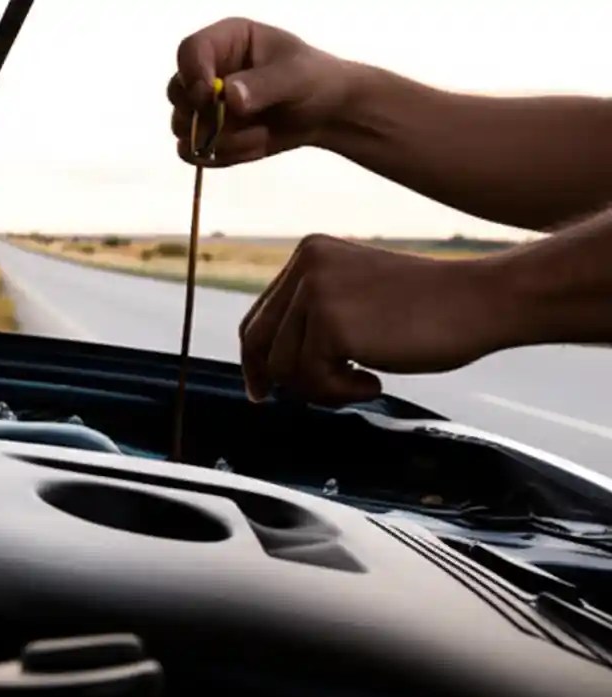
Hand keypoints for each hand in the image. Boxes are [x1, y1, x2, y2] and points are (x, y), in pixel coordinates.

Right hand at [168, 18, 358, 165]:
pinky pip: (196, 152)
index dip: (193, 73)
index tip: (209, 95)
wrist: (326, 113)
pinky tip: (255, 144)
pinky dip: (223, 155)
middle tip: (228, 122)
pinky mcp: (209, 135)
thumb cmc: (314, 80)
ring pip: (182, 127)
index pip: (190, 51)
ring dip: (219, 139)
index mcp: (226, 42)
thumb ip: (264, 85)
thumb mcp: (296, 76)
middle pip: (176, 92)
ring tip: (259, 134)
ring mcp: (205, 106)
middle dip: (199, 113)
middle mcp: (208, 71)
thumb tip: (230, 98)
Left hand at [240, 235, 506, 404]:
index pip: (260, 316)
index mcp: (310, 254)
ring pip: (284, 368)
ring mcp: (316, 292)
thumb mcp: (358, 298)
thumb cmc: (431, 309)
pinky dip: (340, 393)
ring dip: (322, 388)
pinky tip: (374, 381)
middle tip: (311, 399)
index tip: (262, 388)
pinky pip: (311, 381)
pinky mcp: (331, 324)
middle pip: (260, 343)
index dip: (256, 358)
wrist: (482, 300)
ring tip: (363, 379)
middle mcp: (306, 266)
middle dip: (279, 381)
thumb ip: (316, 317)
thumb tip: (271, 368)